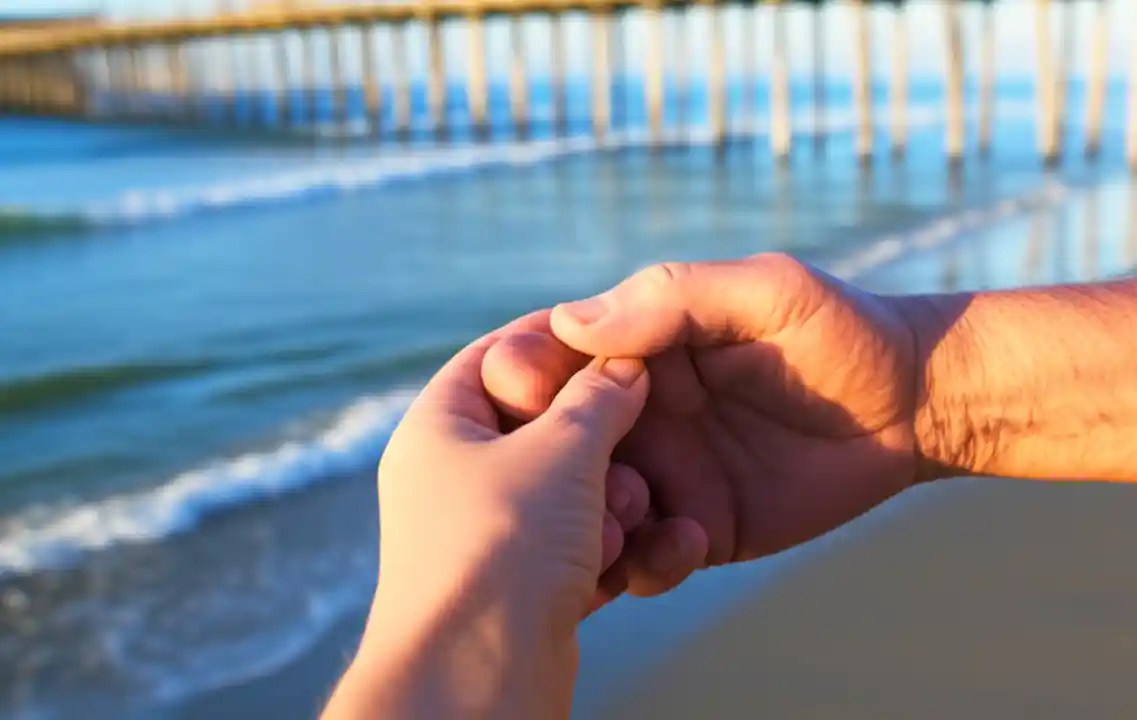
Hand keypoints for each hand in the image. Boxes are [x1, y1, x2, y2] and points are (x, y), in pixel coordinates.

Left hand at [327, 316, 660, 718]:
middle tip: (630, 442)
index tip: (618, 333)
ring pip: (576, 491)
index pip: (496, 355)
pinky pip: (585, 548)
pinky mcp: (527, 590)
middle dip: (601, 438)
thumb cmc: (500, 553)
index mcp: (440, 429)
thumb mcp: (559, 453)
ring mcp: (493, 538)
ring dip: (614, 502)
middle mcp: (458, 479)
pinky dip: (615, 551)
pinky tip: (636, 560)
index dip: (557, 340)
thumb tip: (626, 368)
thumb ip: (599, 399)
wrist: (475, 685)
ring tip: (621, 520)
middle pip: (548, 426)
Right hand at [482, 254, 923, 597]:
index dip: (523, 372)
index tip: (522, 387)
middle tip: (563, 472)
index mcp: (639, 350)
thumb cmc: (841, 331)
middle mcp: (637, 416)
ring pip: (586, 513)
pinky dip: (643, 565)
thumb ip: (672, 298)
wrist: (914, 406)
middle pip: (551, 446)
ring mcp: (666, 478)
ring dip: (586, 523)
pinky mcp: (699, 531)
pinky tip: (687, 542)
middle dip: (541, 463)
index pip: (552, 360)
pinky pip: (646, 562)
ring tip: (628, 514)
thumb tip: (570, 320)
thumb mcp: (763, 292)